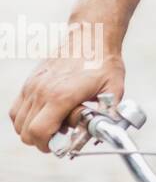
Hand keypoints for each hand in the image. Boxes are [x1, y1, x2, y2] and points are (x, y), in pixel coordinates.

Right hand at [9, 45, 124, 153]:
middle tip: (61, 135)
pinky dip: (25, 119)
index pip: (39, 132)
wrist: (91, 35)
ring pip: (18, 122)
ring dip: (33, 130)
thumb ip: (110, 113)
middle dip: (42, 141)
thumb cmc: (103, 61)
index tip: (61, 145)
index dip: (48, 145)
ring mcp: (32, 86)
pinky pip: (16, 109)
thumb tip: (105, 133)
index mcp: (62, 95)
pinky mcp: (29, 82)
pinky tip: (45, 115)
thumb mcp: (114, 88)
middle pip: (26, 132)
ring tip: (56, 123)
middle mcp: (42, 91)